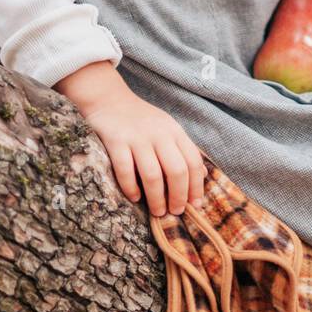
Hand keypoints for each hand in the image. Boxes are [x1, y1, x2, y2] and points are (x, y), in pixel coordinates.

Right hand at [62, 68, 206, 216]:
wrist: (109, 99)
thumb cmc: (141, 119)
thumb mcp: (167, 129)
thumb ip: (183, 149)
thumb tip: (202, 175)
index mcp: (174, 131)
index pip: (193, 161)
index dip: (196, 185)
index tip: (195, 205)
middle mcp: (159, 134)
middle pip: (176, 170)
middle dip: (179, 196)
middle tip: (176, 212)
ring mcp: (137, 138)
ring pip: (153, 174)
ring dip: (157, 198)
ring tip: (158, 212)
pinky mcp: (116, 142)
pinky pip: (125, 170)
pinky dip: (131, 188)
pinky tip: (135, 198)